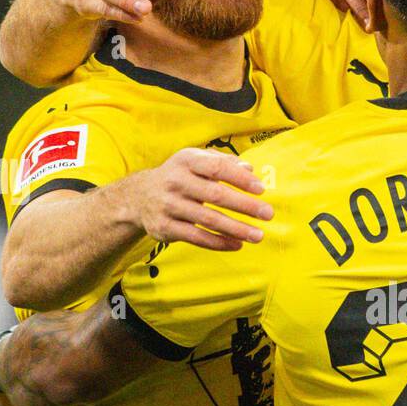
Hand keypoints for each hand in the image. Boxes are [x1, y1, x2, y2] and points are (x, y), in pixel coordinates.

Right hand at [126, 149, 273, 250]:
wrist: (138, 196)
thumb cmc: (179, 176)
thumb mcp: (195, 161)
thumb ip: (223, 161)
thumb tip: (250, 168)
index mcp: (186, 161)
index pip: (217, 168)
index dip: (240, 178)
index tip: (261, 190)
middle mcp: (175, 181)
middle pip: (215, 195)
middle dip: (244, 206)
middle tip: (268, 214)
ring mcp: (169, 205)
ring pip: (208, 219)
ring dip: (236, 228)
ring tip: (257, 235)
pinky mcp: (165, 227)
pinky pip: (196, 237)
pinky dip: (219, 242)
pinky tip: (237, 244)